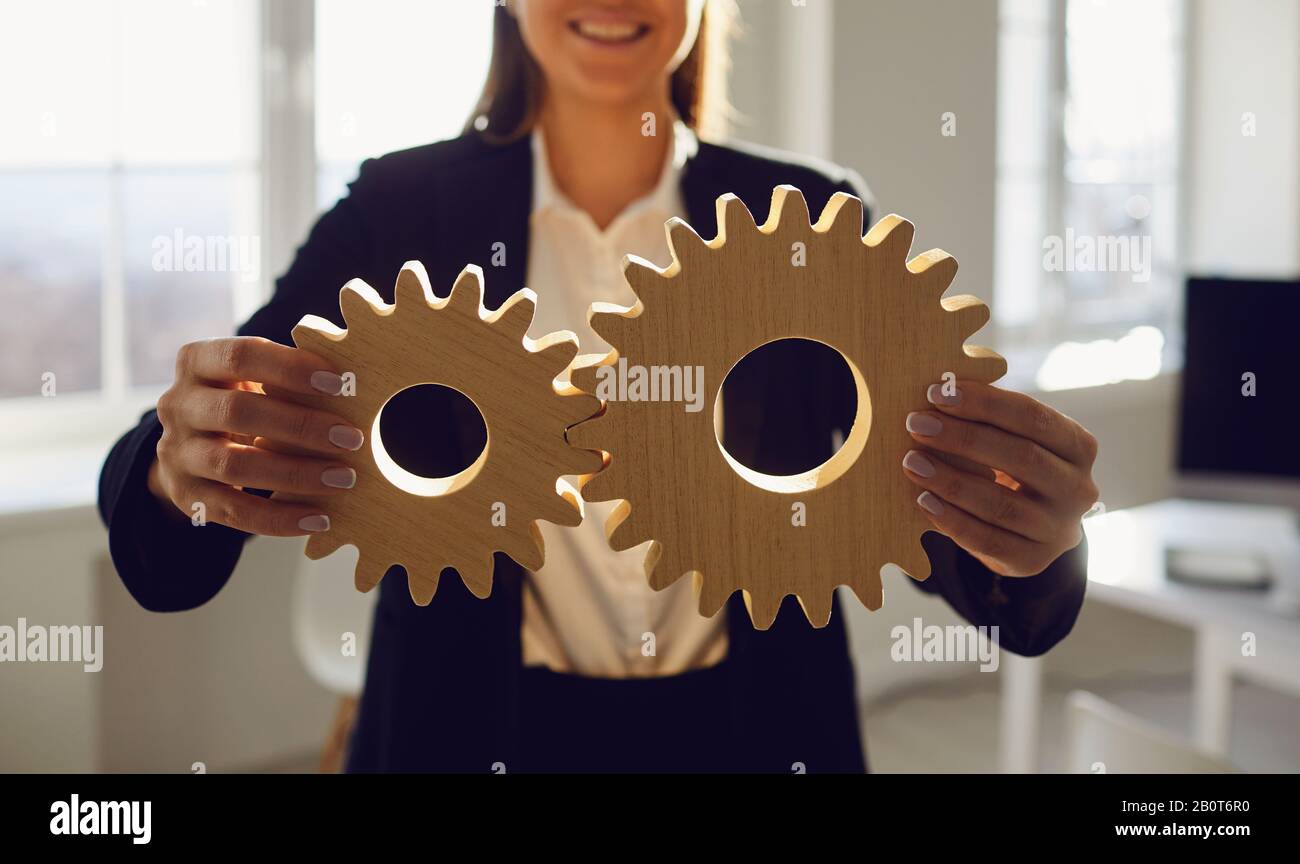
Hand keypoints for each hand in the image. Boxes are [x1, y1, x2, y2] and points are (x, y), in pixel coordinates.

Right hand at [149, 336, 363, 535]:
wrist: (193, 446)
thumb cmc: (247, 400)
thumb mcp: (256, 377)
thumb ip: (290, 376)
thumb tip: (349, 384)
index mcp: (197, 362)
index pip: (240, 356)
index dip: (289, 368)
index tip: (338, 382)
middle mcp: (178, 405)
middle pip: (236, 411)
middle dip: (300, 426)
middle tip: (352, 439)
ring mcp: (176, 453)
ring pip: (233, 465)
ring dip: (295, 474)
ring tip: (343, 479)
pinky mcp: (186, 496)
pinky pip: (234, 511)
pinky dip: (279, 518)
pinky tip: (319, 518)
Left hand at [901, 380, 1098, 576]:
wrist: (1029, 529)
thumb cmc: (1013, 467)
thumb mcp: (1013, 438)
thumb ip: (989, 416)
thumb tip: (942, 386)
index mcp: (1079, 446)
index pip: (1033, 417)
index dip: (984, 403)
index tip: (937, 392)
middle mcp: (1079, 489)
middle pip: (1021, 458)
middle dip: (962, 438)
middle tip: (916, 424)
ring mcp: (1059, 529)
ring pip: (1001, 504)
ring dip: (951, 481)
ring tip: (912, 462)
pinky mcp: (1032, 561)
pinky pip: (987, 541)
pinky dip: (952, 520)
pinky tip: (924, 500)